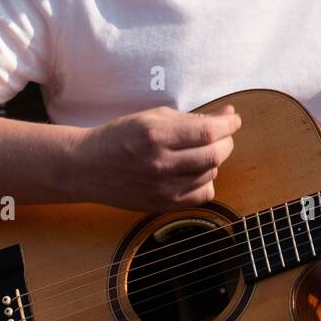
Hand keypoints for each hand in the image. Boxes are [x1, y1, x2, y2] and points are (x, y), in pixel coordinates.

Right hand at [82, 104, 241, 211]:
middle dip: (226, 141)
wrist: (87, 167)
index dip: (228, 124)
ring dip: (215, 160)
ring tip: (201, 151)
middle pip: (214, 154)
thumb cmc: (120, 136)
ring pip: (211, 174)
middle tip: (221, 134)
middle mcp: (160, 164)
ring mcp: (161, 188)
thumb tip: (227, 115)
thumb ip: (191, 118)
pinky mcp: (162, 205)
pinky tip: (195, 171)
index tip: (233, 119)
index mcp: (155, 136)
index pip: (207, 131)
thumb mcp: (152, 117)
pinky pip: (202, 195)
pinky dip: (207, 181)